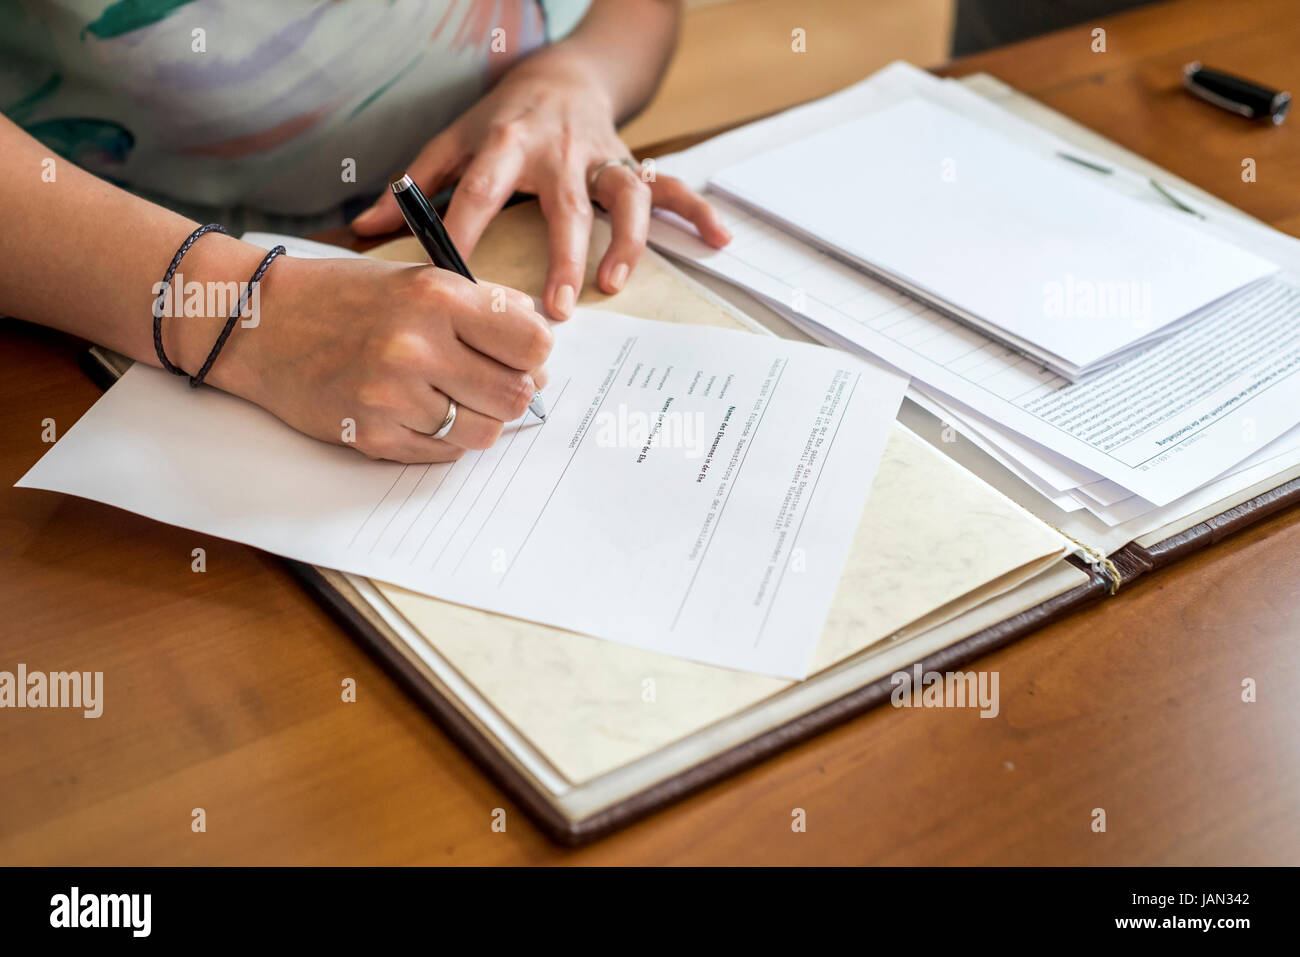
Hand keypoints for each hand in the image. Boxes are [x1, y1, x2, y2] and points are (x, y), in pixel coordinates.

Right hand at [208, 255, 551, 463]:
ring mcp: (394, 397)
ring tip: (451, 397)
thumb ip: (484, 306)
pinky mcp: (374, 436)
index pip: (532, 343)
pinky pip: (444, 454)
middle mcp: (418, 346)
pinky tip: (420, 412)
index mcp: (437, 297)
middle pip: (516, 395)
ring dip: (477, 419)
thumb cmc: (343, 298)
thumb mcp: (417, 279)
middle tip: (489, 380)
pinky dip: (444, 439)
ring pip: (484, 433)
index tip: (520, 354)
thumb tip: (540, 346)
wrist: (258, 323)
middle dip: (512, 391)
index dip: (534, 353)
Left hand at [350, 44, 730, 318]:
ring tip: (617, 284)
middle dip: (563, 253)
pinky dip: (697, 211)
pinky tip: (718, 240)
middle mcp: (561, 149)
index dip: (463, 231)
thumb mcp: (455, 139)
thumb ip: (415, 185)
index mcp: (508, 142)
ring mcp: (603, 157)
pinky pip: (671, 187)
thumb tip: (361, 228)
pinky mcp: (634, 164)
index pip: (481, 188)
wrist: (565, 74)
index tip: (450, 279)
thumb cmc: (504, 118)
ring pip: (623, 195)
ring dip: (626, 239)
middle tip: (557, 308)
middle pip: (564, 202)